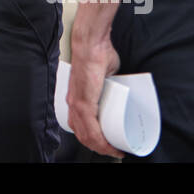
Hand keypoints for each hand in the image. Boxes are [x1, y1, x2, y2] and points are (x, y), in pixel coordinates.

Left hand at [68, 27, 123, 157]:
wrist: (92, 43)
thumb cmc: (98, 54)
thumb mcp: (106, 75)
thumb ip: (110, 83)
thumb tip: (121, 88)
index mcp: (76, 98)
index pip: (79, 126)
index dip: (92, 139)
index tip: (107, 144)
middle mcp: (73, 103)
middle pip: (82, 135)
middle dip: (99, 148)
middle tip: (114, 150)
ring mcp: (77, 103)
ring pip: (86, 135)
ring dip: (101, 148)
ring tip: (114, 151)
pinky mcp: (84, 102)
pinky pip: (91, 129)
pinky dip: (101, 141)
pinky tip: (110, 147)